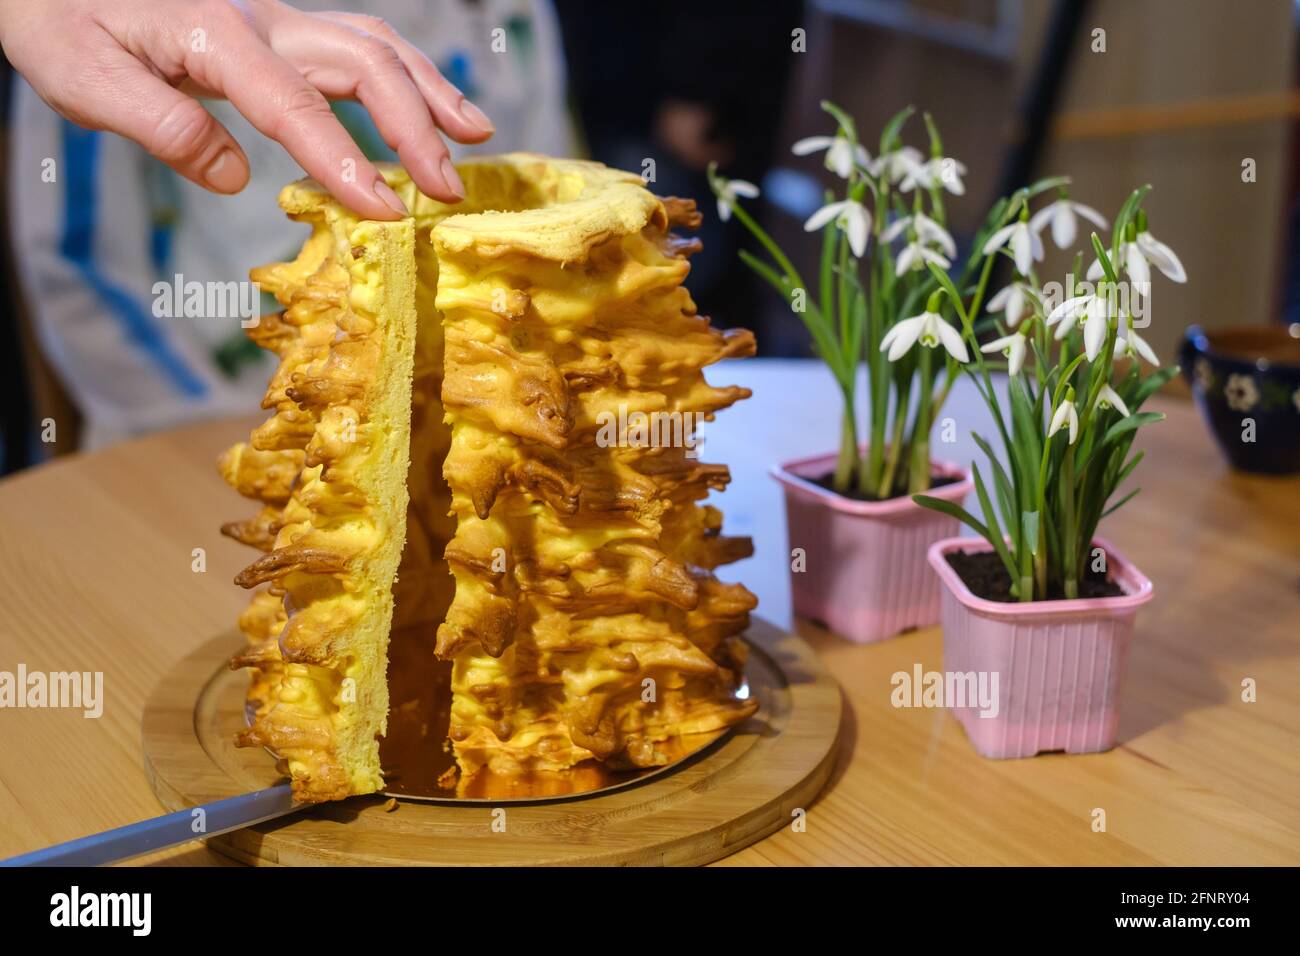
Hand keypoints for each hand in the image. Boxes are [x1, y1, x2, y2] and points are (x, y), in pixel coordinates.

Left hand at [0, 0, 494, 217]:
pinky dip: (407, 74)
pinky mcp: (278, 27)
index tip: (386, 214)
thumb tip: (234, 176)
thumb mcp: (79, 75)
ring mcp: (275, 17)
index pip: (294, 104)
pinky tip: (430, 104)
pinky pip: (359, 42)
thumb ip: (159, 124)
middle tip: (447, 193)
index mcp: (213, 33)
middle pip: (361, 62)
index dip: (344, 161)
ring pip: (373, 44)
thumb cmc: (54, 15)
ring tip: (476, 136)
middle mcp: (259, 18)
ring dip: (430, 91)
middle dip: (415, 128)